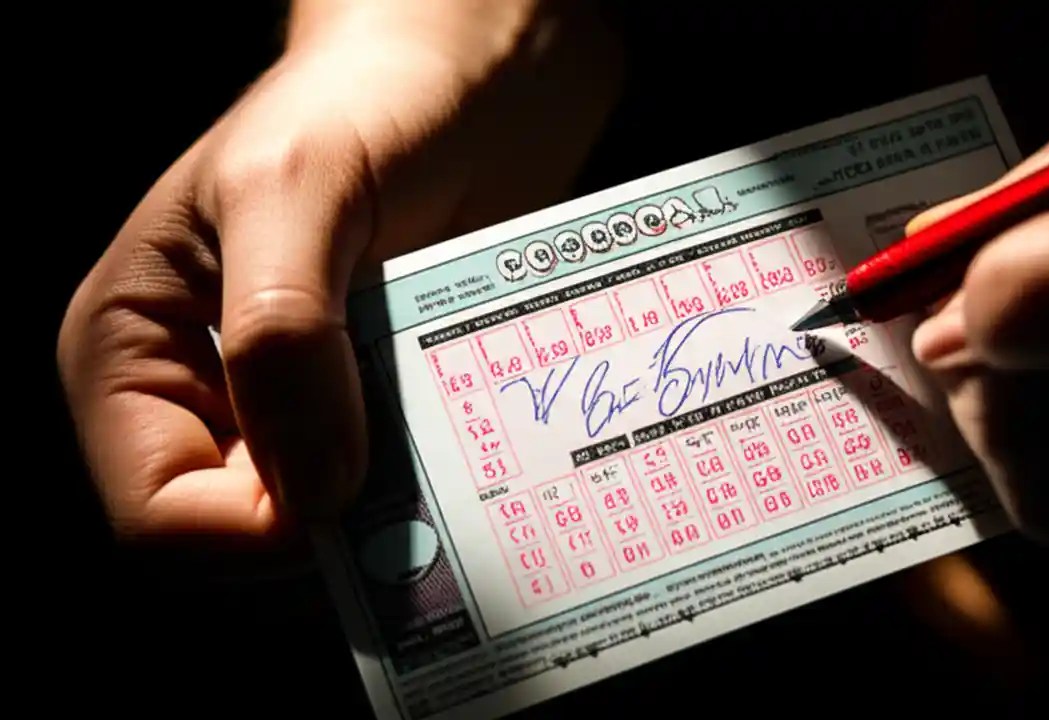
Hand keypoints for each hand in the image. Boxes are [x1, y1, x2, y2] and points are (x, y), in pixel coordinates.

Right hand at [57, 1, 620, 544]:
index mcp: (129, 352)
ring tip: (453, 454)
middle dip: (329, 527)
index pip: (157, 513)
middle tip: (421, 486)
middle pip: (239, 538)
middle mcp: (198, 399)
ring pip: (322, 525)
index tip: (353, 494)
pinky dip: (428, 484)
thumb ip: (283, 334)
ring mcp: (287, 412)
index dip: (252, 530)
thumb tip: (314, 485)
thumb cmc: (359, 104)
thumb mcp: (296, 190)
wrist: (461, 86)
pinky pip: (386, 489)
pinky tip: (468, 441)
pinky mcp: (362, 410)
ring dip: (391, 511)